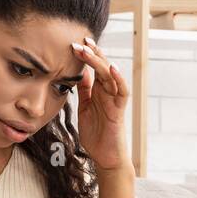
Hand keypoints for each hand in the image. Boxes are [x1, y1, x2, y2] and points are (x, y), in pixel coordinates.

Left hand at [71, 35, 131, 175]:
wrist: (105, 156)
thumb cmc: (96, 133)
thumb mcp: (84, 108)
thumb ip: (84, 91)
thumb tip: (78, 74)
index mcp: (98, 91)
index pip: (93, 68)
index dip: (86, 55)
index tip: (74, 43)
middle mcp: (108, 92)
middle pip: (101, 67)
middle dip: (91, 54)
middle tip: (79, 42)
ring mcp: (115, 99)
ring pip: (110, 75)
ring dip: (100, 61)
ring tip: (90, 49)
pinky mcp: (120, 109)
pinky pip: (122, 91)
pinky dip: (118, 78)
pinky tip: (112, 67)